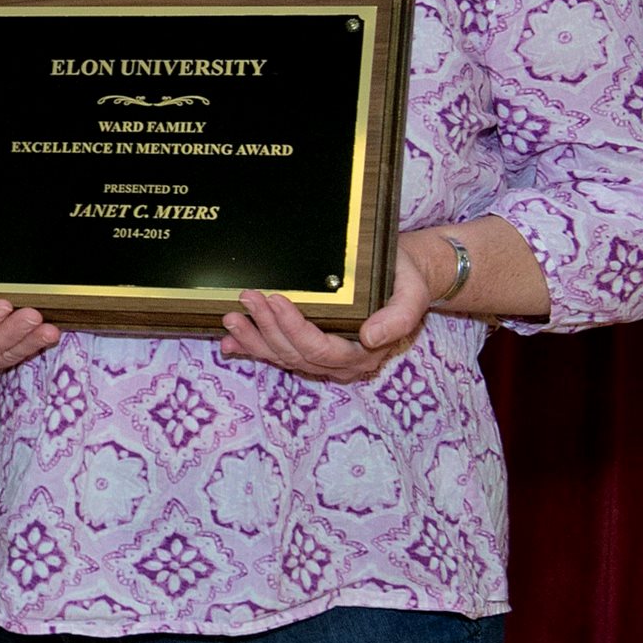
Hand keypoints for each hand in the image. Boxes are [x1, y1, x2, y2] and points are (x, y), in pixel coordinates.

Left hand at [219, 233, 435, 383]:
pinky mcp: (308, 349)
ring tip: (231, 317)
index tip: (276, 301)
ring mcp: (322, 359)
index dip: (294, 328)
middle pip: (295, 353)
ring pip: (282, 357)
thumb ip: (398, 319)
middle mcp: (341, 363)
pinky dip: (252, 347)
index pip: (321, 348)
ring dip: (253, 339)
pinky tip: (230, 342)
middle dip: (267, 327)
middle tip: (248, 299)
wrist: (403, 279)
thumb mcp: (412, 296)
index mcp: (364, 353)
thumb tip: (371, 337)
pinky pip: (278, 354)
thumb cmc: (405, 285)